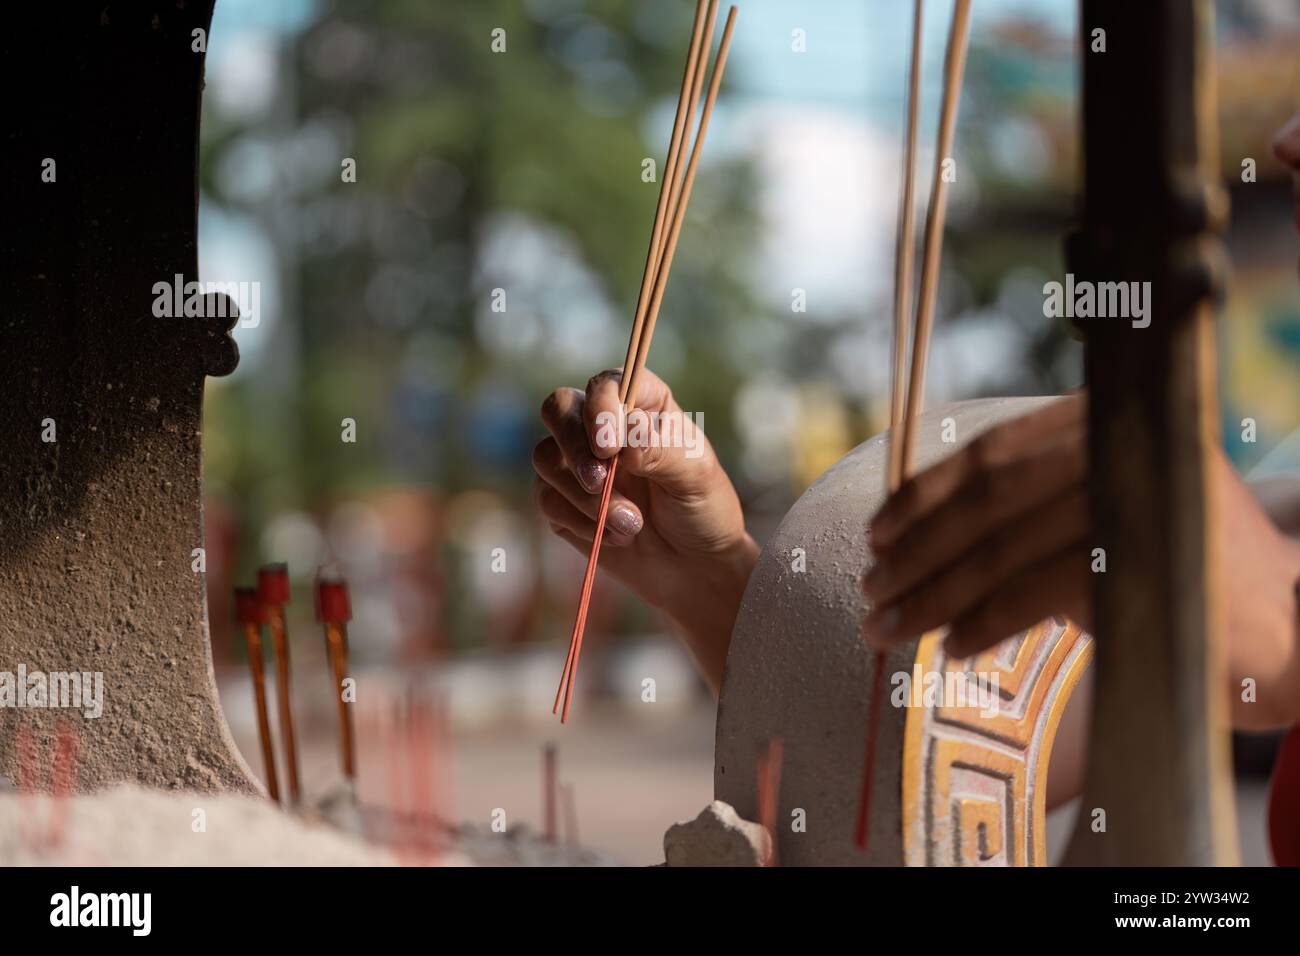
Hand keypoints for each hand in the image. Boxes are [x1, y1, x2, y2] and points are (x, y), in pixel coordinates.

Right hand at [533, 367, 756, 689]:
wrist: (692, 568)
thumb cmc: (702, 511)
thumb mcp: (695, 478)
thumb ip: (661, 451)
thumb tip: (625, 439)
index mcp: (641, 405)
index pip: (606, 383)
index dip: (601, 406)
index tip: (611, 443)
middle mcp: (603, 426)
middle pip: (559, 408)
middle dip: (574, 445)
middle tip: (601, 480)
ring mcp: (578, 462)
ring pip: (547, 458)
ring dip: (586, 497)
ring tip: (632, 525)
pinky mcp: (562, 501)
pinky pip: (549, 500)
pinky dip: (582, 522)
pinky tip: (617, 537)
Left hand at [861, 391, 1299, 728]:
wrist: (1280, 633)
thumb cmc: (1165, 572)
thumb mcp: (1093, 515)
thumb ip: (1024, 503)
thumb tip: (913, 528)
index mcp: (1103, 420)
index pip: (993, 453)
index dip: (924, 494)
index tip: (875, 535)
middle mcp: (1123, 444)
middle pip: (989, 500)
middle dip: (918, 550)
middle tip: (869, 590)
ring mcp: (1140, 498)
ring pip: (1006, 547)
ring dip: (934, 592)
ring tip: (888, 626)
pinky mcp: (1150, 560)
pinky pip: (1040, 590)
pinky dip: (987, 620)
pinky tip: (954, 647)